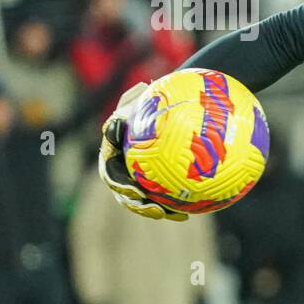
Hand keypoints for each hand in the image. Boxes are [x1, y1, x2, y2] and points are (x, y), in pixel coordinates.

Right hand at [97, 81, 188, 220]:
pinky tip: (192, 211)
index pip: (112, 174)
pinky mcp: (157, 183)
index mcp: (114, 154)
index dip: (120, 185)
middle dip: (138, 205)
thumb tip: (142, 88)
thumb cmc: (152, 101)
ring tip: (177, 215)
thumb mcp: (142, 98)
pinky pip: (165, 197)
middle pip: (126, 194)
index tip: (133, 190)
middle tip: (156, 209)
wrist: (170, 108)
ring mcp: (140, 178)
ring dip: (158, 210)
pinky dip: (176, 205)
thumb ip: (137, 97)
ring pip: (146, 200)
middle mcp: (124, 169)